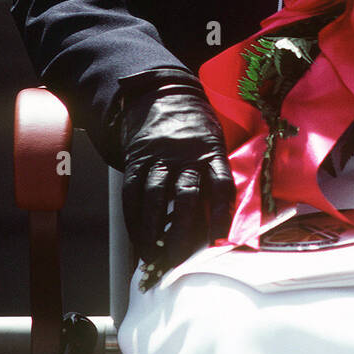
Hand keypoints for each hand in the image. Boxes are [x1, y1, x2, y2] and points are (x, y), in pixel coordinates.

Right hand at [118, 73, 235, 272]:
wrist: (164, 94)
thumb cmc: (196, 126)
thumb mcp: (215, 141)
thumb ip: (216, 174)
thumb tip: (220, 218)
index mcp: (212, 151)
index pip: (221, 185)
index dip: (221, 215)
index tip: (219, 240)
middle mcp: (186, 155)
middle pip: (186, 196)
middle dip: (183, 232)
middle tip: (179, 259)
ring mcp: (159, 156)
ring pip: (156, 197)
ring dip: (154, 230)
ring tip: (154, 255)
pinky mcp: (137, 159)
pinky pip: (132, 191)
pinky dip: (134, 218)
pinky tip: (137, 236)